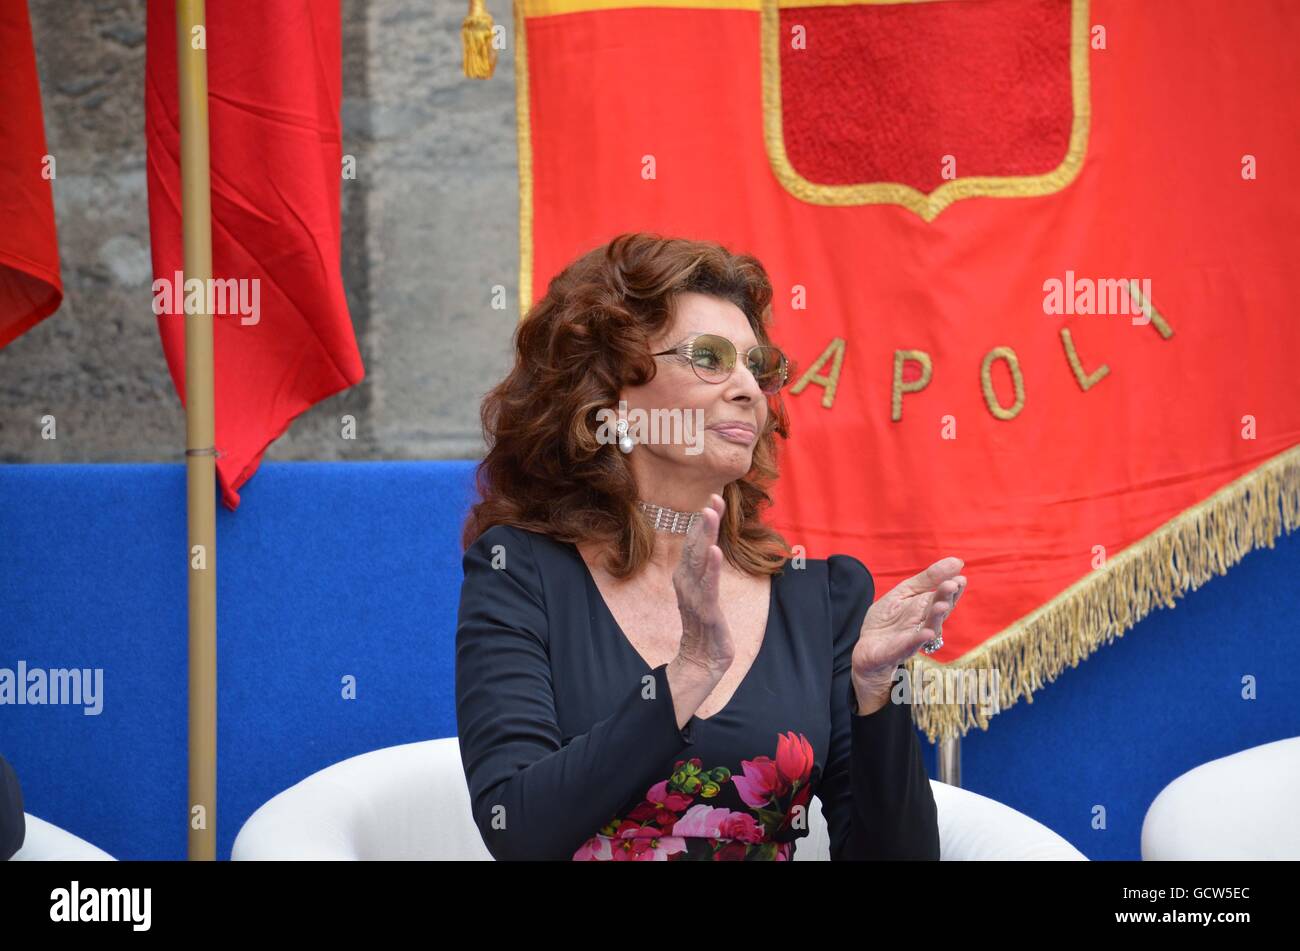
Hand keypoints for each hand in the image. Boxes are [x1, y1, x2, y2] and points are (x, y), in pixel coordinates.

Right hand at [670, 493, 734, 676]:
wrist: (701, 660)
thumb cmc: (704, 625)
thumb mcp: (703, 592)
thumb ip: (703, 569)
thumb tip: (707, 546)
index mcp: (687, 575)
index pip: (696, 542)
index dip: (705, 521)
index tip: (714, 497)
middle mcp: (686, 582)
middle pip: (695, 545)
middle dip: (705, 522)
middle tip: (712, 498)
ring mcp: (695, 595)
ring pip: (699, 560)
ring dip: (705, 535)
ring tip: (710, 514)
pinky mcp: (706, 610)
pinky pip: (708, 585)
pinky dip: (710, 567)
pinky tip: (714, 551)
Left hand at [852, 557, 966, 688]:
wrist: (869, 646)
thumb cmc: (889, 618)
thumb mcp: (905, 592)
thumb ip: (928, 578)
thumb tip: (957, 561)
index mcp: (927, 607)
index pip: (945, 597)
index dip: (953, 588)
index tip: (960, 578)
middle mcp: (924, 623)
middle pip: (938, 610)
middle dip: (945, 598)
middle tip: (952, 585)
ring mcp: (913, 638)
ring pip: (929, 628)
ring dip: (936, 617)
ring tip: (942, 605)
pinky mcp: (897, 650)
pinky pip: (909, 645)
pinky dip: (918, 639)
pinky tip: (927, 633)